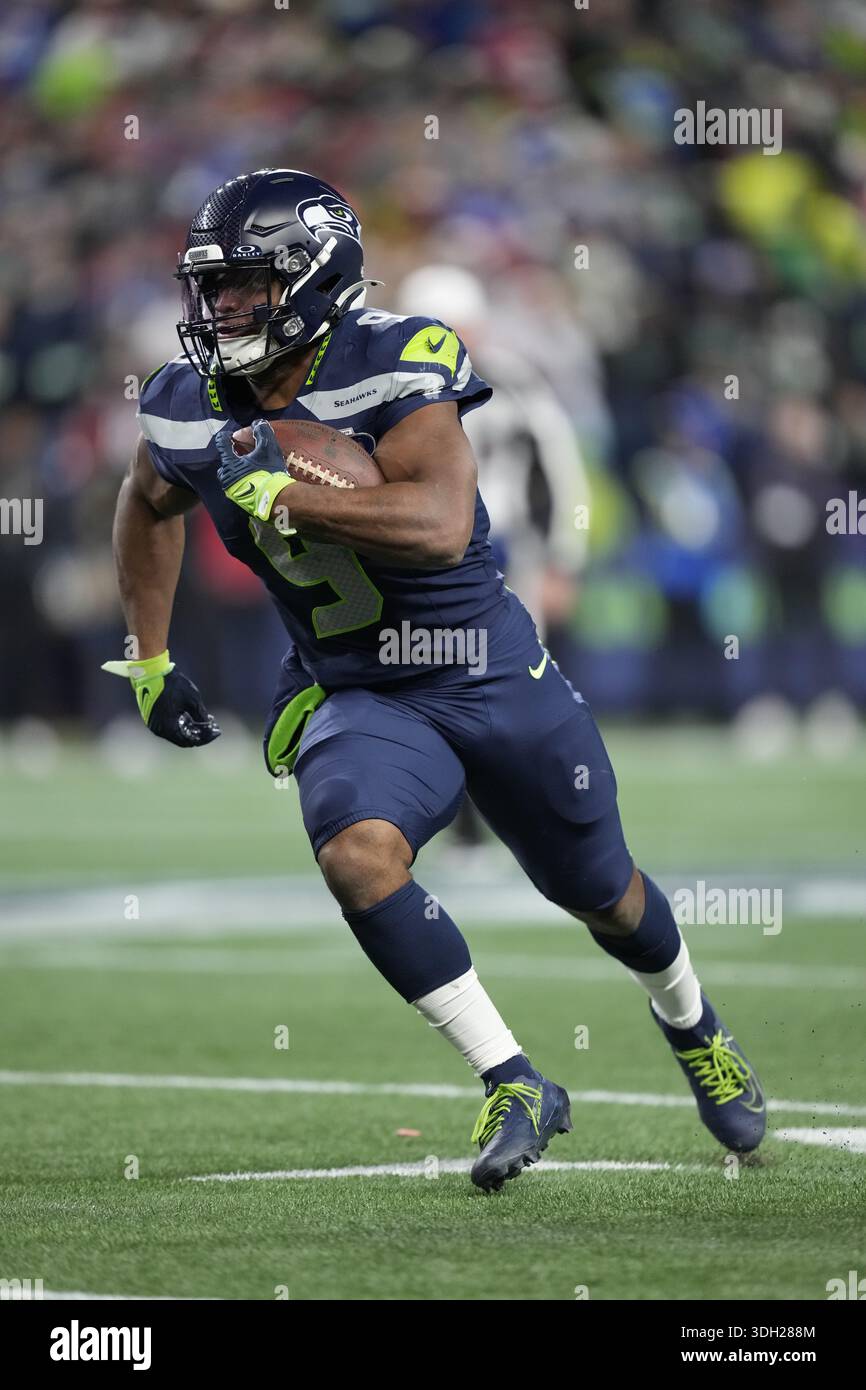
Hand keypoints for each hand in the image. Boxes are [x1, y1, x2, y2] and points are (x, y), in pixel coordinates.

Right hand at [102, 650, 220, 747]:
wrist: (152, 671)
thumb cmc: (172, 684)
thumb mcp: (192, 700)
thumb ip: (201, 716)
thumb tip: (209, 727)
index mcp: (167, 728)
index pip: (189, 742)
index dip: (205, 738)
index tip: (216, 732)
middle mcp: (158, 729)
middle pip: (182, 739)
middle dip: (199, 734)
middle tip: (212, 727)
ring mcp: (153, 724)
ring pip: (176, 733)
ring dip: (190, 729)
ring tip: (205, 721)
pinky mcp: (152, 717)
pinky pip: (169, 726)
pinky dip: (181, 724)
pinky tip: (192, 717)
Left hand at [215, 419, 294, 520]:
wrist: (276, 501)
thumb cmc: (269, 472)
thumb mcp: (268, 449)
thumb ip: (262, 433)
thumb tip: (258, 423)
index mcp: (230, 464)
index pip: (222, 444)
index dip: (225, 437)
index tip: (230, 436)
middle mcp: (227, 479)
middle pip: (224, 466)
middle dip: (230, 461)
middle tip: (241, 457)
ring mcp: (233, 492)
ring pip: (231, 479)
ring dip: (237, 473)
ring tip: (248, 471)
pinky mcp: (241, 502)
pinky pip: (238, 489)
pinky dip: (244, 484)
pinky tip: (254, 483)